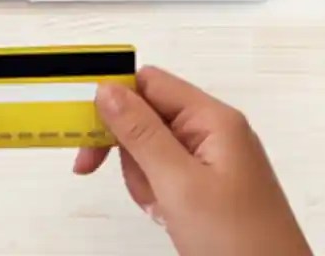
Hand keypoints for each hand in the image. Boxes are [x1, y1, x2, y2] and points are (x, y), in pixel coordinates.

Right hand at [73, 67, 310, 255]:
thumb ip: (141, 132)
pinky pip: (165, 175)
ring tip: (162, 207)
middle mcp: (213, 132)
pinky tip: (168, 215)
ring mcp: (212, 159)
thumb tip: (107, 89)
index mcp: (213, 119)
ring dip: (142, 179)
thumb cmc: (240, 241)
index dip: (113, 97)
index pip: (150, 83)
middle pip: (146, 115)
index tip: (83, 123)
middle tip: (107, 172)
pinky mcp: (208, 184)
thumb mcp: (178, 184)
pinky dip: (156, 194)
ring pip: (151, 149)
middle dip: (127, 148)